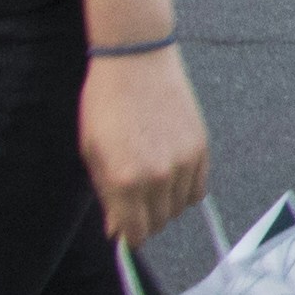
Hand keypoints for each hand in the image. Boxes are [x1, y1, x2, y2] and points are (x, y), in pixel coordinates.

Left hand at [81, 43, 208, 251]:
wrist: (136, 61)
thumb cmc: (105, 103)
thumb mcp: (93, 152)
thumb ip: (106, 194)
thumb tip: (118, 229)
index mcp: (124, 181)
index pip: (135, 233)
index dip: (127, 234)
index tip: (123, 228)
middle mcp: (157, 177)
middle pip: (158, 223)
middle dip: (144, 218)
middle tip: (132, 198)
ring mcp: (183, 163)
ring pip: (179, 208)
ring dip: (164, 203)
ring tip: (150, 179)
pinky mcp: (201, 149)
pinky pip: (198, 189)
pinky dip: (184, 189)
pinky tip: (169, 171)